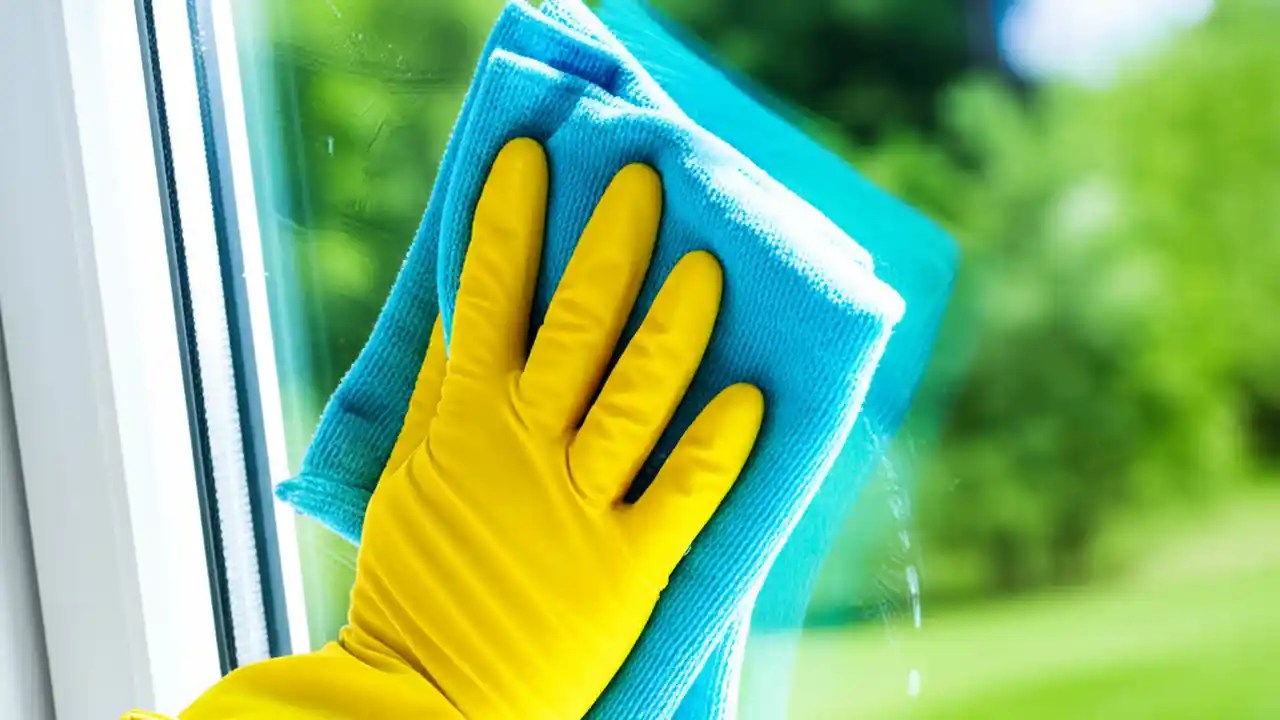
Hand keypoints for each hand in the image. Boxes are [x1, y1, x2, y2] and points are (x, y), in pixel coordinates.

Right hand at [340, 138, 763, 717]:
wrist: (427, 701)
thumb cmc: (418, 585)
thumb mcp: (411, 480)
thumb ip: (438, 398)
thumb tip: (461, 318)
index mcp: (465, 424)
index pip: (488, 301)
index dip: (508, 223)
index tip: (528, 154)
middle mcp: (525, 451)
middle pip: (573, 331)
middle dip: (609, 249)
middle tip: (644, 179)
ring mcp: (577, 508)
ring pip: (633, 399)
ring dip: (672, 328)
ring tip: (707, 265)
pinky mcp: (625, 568)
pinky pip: (681, 494)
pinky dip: (714, 444)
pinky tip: (750, 393)